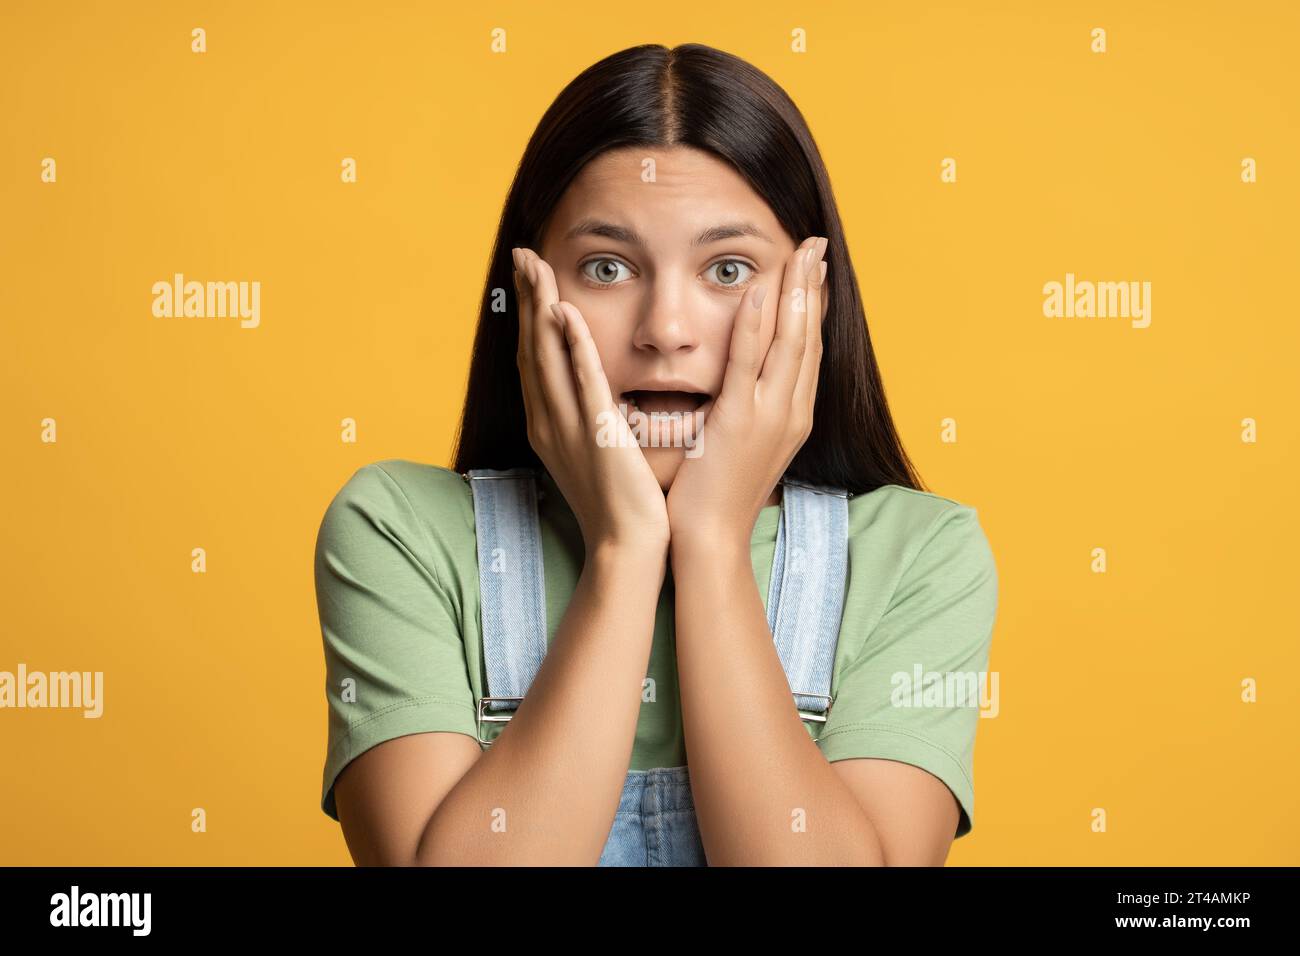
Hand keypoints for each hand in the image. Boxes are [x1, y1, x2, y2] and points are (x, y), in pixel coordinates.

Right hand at [512, 247, 670, 555]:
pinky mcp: (598, 434)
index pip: (534, 358)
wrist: (626, 545)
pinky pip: (583, 383)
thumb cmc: (620, 503)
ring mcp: (570, 428)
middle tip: (523, 252)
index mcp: (549, 424)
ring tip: (536, 266)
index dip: (529, 313)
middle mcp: (549, 421)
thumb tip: (595, 392)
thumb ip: (591, 416)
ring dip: (540, 307)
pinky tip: (566, 314)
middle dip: (527, 297)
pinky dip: (573, 346)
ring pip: (548, 356)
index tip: (529, 276)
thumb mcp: (597, 451)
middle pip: (531, 347)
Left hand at [665, 236, 827, 548]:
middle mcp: (792, 411)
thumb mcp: (741, 442)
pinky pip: (750, 362)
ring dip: (795, 292)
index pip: (808, 348)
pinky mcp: (741, 420)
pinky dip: (756, 322)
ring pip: (789, 342)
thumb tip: (742, 382)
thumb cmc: (716, 493)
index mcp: (793, 415)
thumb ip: (747, 407)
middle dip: (813, 286)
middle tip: (816, 244)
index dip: (813, 304)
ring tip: (799, 252)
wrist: (711, 538)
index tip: (815, 268)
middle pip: (808, 336)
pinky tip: (758, 289)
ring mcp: (771, 415)